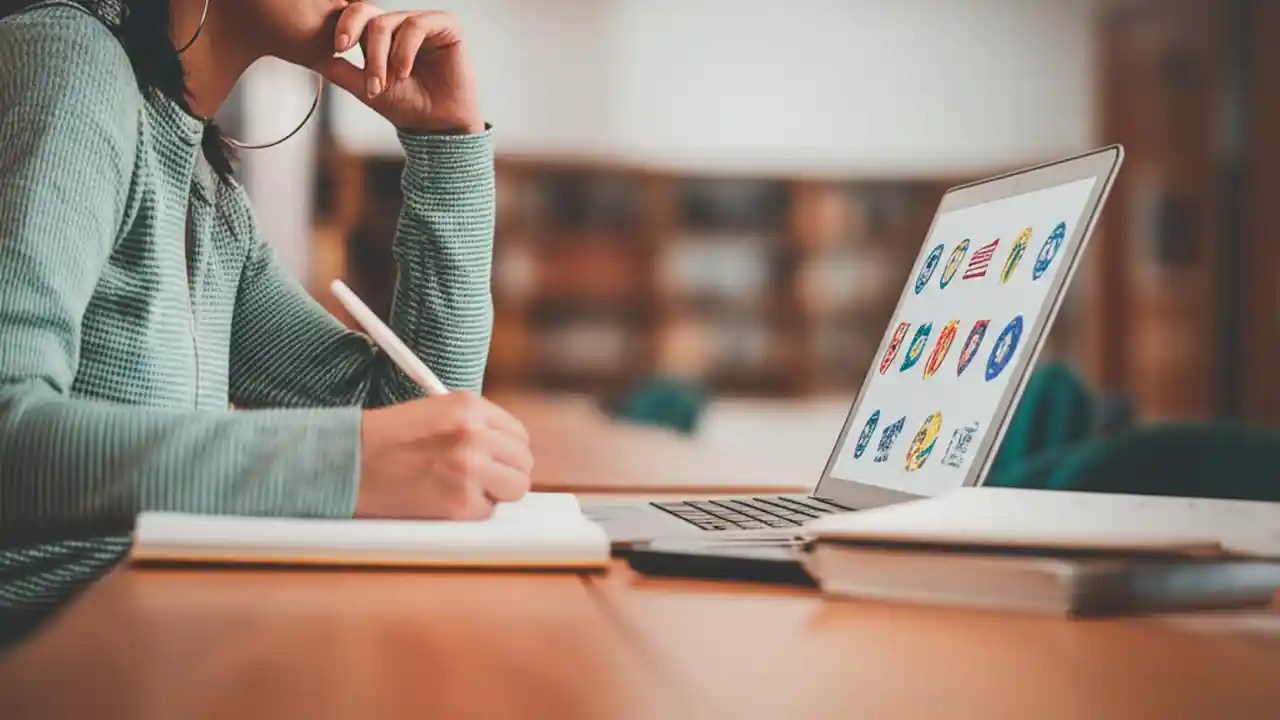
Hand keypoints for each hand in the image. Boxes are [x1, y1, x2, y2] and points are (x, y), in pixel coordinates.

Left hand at [314, 3, 482, 133]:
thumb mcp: (368, 89)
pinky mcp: (446, 25)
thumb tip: (315, 57)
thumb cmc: (408, 107)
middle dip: (353, 33)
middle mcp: (402, 25)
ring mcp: (424, 23)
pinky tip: (403, 72)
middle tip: (342, 50)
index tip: (336, 47)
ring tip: (384, 83)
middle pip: (368, 13)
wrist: (439, 126)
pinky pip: (416, 26)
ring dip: (380, 55)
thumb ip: (344, 72)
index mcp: (383, 36)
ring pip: (388, 23)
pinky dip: (404, 50)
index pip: (357, 16)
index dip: (343, 24)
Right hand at [357, 392, 532, 519]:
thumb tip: (508, 448)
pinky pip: (487, 512)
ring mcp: (470, 470)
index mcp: (469, 407)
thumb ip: (474, 424)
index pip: (518, 434)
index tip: (497, 458)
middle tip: (480, 477)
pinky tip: (443, 499)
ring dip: (494, 493)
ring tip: (463, 488)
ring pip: (515, 488)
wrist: (346, 463)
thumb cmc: (385, 439)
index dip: (507, 450)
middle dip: (504, 472)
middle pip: (523, 463)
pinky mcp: (460, 503)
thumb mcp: (435, 411)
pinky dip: (470, 511)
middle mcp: (474, 435)